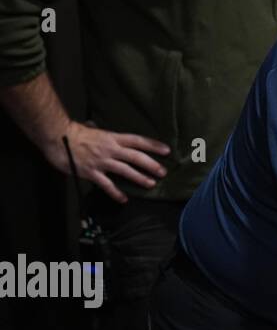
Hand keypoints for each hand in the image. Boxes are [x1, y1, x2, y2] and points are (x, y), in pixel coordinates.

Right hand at [48, 120, 169, 202]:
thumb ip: (107, 137)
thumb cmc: (75, 132)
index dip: (153, 145)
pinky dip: (116, 193)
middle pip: (136, 157)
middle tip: (163, 172)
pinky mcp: (91, 172)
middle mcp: (110, 149)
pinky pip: (106, 184)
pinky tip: (124, 199)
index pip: (138, 141)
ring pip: (125, 170)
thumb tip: (113, 138)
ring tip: (151, 184)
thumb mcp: (96, 130)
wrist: (57, 137)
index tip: (166, 150)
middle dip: (151, 165)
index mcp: (113, 138)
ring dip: (139, 178)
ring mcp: (101, 161)